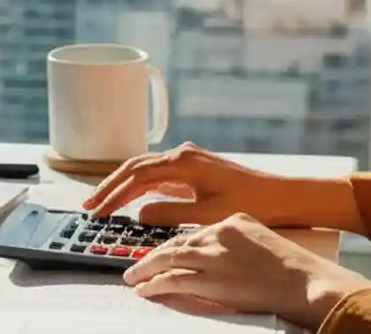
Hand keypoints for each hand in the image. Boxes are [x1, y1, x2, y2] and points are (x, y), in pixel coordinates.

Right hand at [82, 142, 291, 226]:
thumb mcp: (207, 215)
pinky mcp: (193, 168)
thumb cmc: (250, 203)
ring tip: (103, 202)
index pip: (136, 177)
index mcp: (182, 163)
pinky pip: (158, 174)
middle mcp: (182, 155)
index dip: (113, 194)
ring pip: (144, 169)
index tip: (97, 211)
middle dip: (110, 186)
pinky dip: (140, 185)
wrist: (281, 195)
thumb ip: (170, 213)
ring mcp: (187, 159)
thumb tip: (138, 213)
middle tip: (89, 206)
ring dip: (123, 185)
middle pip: (134, 167)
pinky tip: (132, 198)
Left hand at [123, 212, 370, 329]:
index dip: (174, 246)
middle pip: (177, 244)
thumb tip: (213, 259)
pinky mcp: (212, 278)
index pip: (194, 233)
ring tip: (132, 278)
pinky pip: (174, 280)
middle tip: (135, 265)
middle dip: (153, 256)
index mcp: (233, 221)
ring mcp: (214, 256)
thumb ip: (236, 245)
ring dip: (146, 270)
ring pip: (169, 259)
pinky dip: (155, 285)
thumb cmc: (292, 269)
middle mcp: (220, 233)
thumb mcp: (261, 243)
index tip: (160, 254)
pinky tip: (144, 290)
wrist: (306, 282)